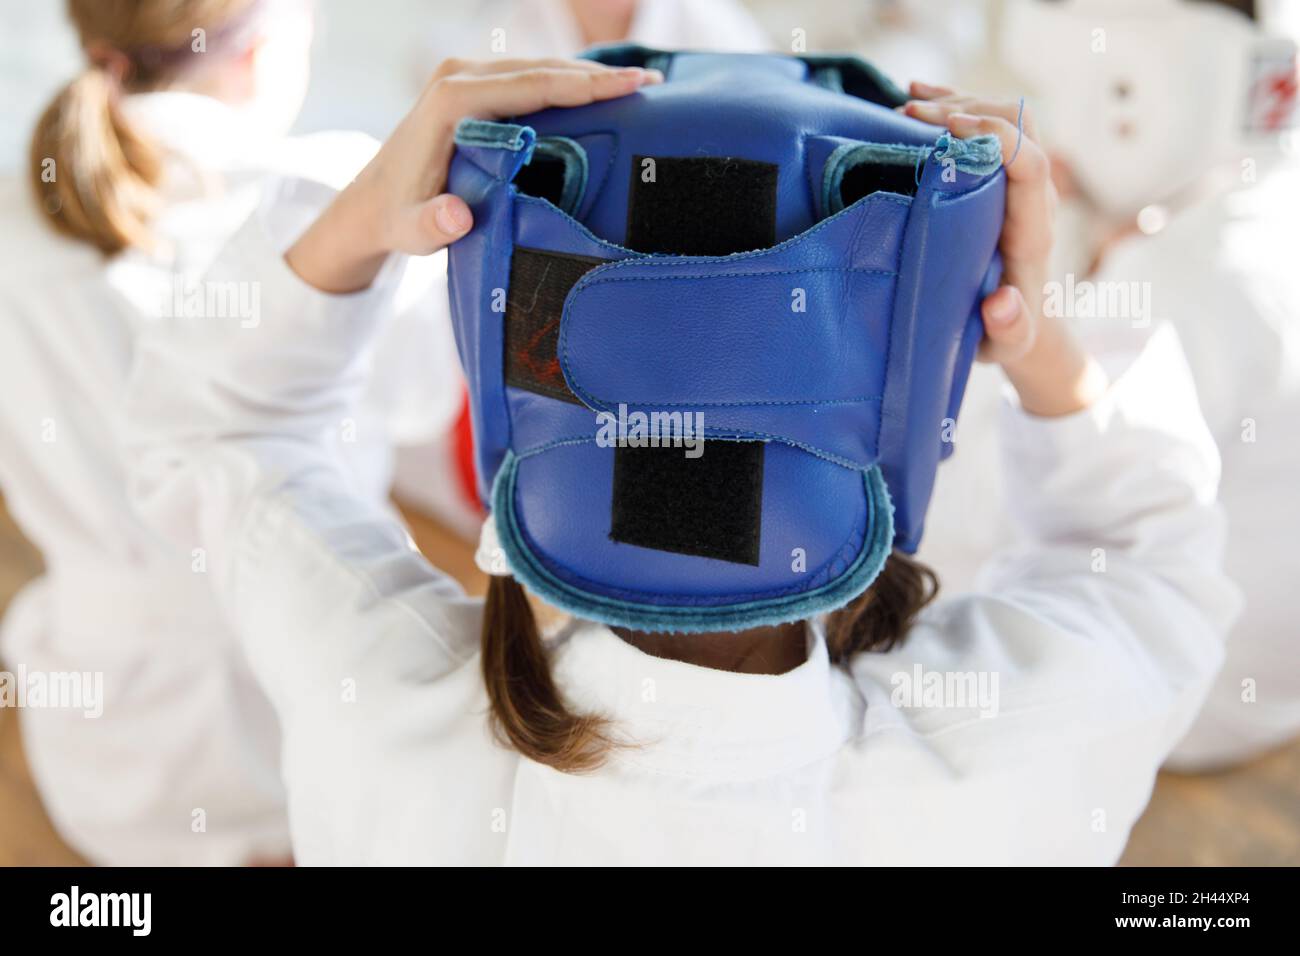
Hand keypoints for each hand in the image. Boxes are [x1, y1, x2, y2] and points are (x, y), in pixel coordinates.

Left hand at [286, 58, 662, 293]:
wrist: (369, 204)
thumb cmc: (396, 218)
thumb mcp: (412, 232)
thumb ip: (432, 226)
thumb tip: (456, 217)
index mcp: (452, 102)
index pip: (533, 85)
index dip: (586, 86)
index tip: (630, 86)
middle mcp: (459, 77)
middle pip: (542, 69)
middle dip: (600, 76)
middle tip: (651, 85)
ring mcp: (466, 78)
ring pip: (539, 69)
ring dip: (588, 78)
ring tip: (638, 88)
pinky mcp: (474, 88)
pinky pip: (529, 79)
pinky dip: (567, 85)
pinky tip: (601, 95)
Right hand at [901, 83, 1106, 416]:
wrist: (1022, 327)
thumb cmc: (1008, 337)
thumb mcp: (1007, 345)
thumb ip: (1009, 329)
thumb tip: (1001, 303)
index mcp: (1033, 229)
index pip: (1031, 163)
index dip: (996, 136)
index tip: (947, 129)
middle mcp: (1032, 197)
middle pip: (1019, 125)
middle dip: (967, 107)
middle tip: (911, 114)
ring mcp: (1017, 184)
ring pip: (1004, 118)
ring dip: (958, 101)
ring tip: (907, 104)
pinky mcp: (998, 180)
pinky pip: (986, 128)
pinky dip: (953, 106)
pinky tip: (917, 97)